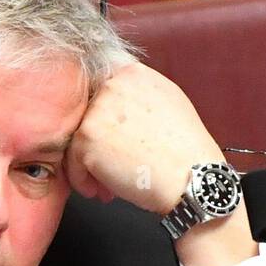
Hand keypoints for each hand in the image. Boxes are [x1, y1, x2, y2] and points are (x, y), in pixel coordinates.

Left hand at [64, 61, 224, 212]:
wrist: (192, 176)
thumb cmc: (184, 149)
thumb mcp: (168, 102)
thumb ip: (138, 94)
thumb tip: (115, 100)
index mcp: (132, 74)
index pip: (101, 93)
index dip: (104, 122)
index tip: (111, 143)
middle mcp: (113, 85)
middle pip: (88, 119)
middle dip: (98, 147)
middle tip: (113, 169)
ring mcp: (97, 111)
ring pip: (78, 142)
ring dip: (90, 166)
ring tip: (108, 185)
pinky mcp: (87, 138)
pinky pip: (73, 162)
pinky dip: (83, 180)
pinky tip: (102, 191)